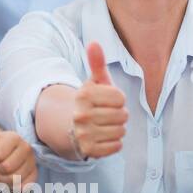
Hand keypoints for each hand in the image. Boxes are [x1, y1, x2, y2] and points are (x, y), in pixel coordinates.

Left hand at [0, 111, 36, 186]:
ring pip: (15, 179)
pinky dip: (15, 186)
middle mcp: (27, 147)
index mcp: (14, 136)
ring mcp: (32, 161)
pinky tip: (12, 179)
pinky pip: (24, 186)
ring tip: (4, 170)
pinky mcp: (35, 173)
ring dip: (4, 179)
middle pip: (6, 168)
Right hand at [72, 42, 126, 157]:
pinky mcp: (88, 150)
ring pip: (121, 131)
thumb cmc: (90, 101)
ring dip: (117, 129)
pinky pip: (116, 146)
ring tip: (104, 126)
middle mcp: (81, 114)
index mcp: (84, 95)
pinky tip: (103, 137)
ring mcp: (83, 133)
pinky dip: (114, 143)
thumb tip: (94, 43)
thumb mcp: (94, 82)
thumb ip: (97, 63)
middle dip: (118, 115)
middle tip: (106, 114)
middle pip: (122, 115)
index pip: (120, 98)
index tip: (107, 100)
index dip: (118, 99)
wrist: (69, 126)